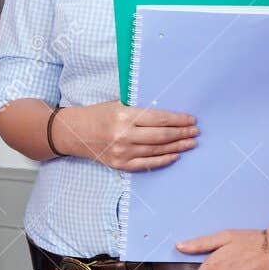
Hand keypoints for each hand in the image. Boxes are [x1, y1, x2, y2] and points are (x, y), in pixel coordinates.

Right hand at [59, 101, 197, 170]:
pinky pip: (147, 164)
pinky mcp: (120, 165)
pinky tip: (175, 156)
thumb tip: (167, 114)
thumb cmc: (97, 115)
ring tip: (190, 144)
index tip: (191, 120)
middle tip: (195, 132)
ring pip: (157, 150)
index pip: (159, 119)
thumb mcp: (117, 105)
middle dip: (182, 133)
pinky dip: (163, 160)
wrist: (73, 133)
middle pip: (162, 136)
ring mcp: (122, 152)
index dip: (178, 120)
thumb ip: (139, 109)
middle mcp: (124, 135)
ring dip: (177, 147)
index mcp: (124, 116)